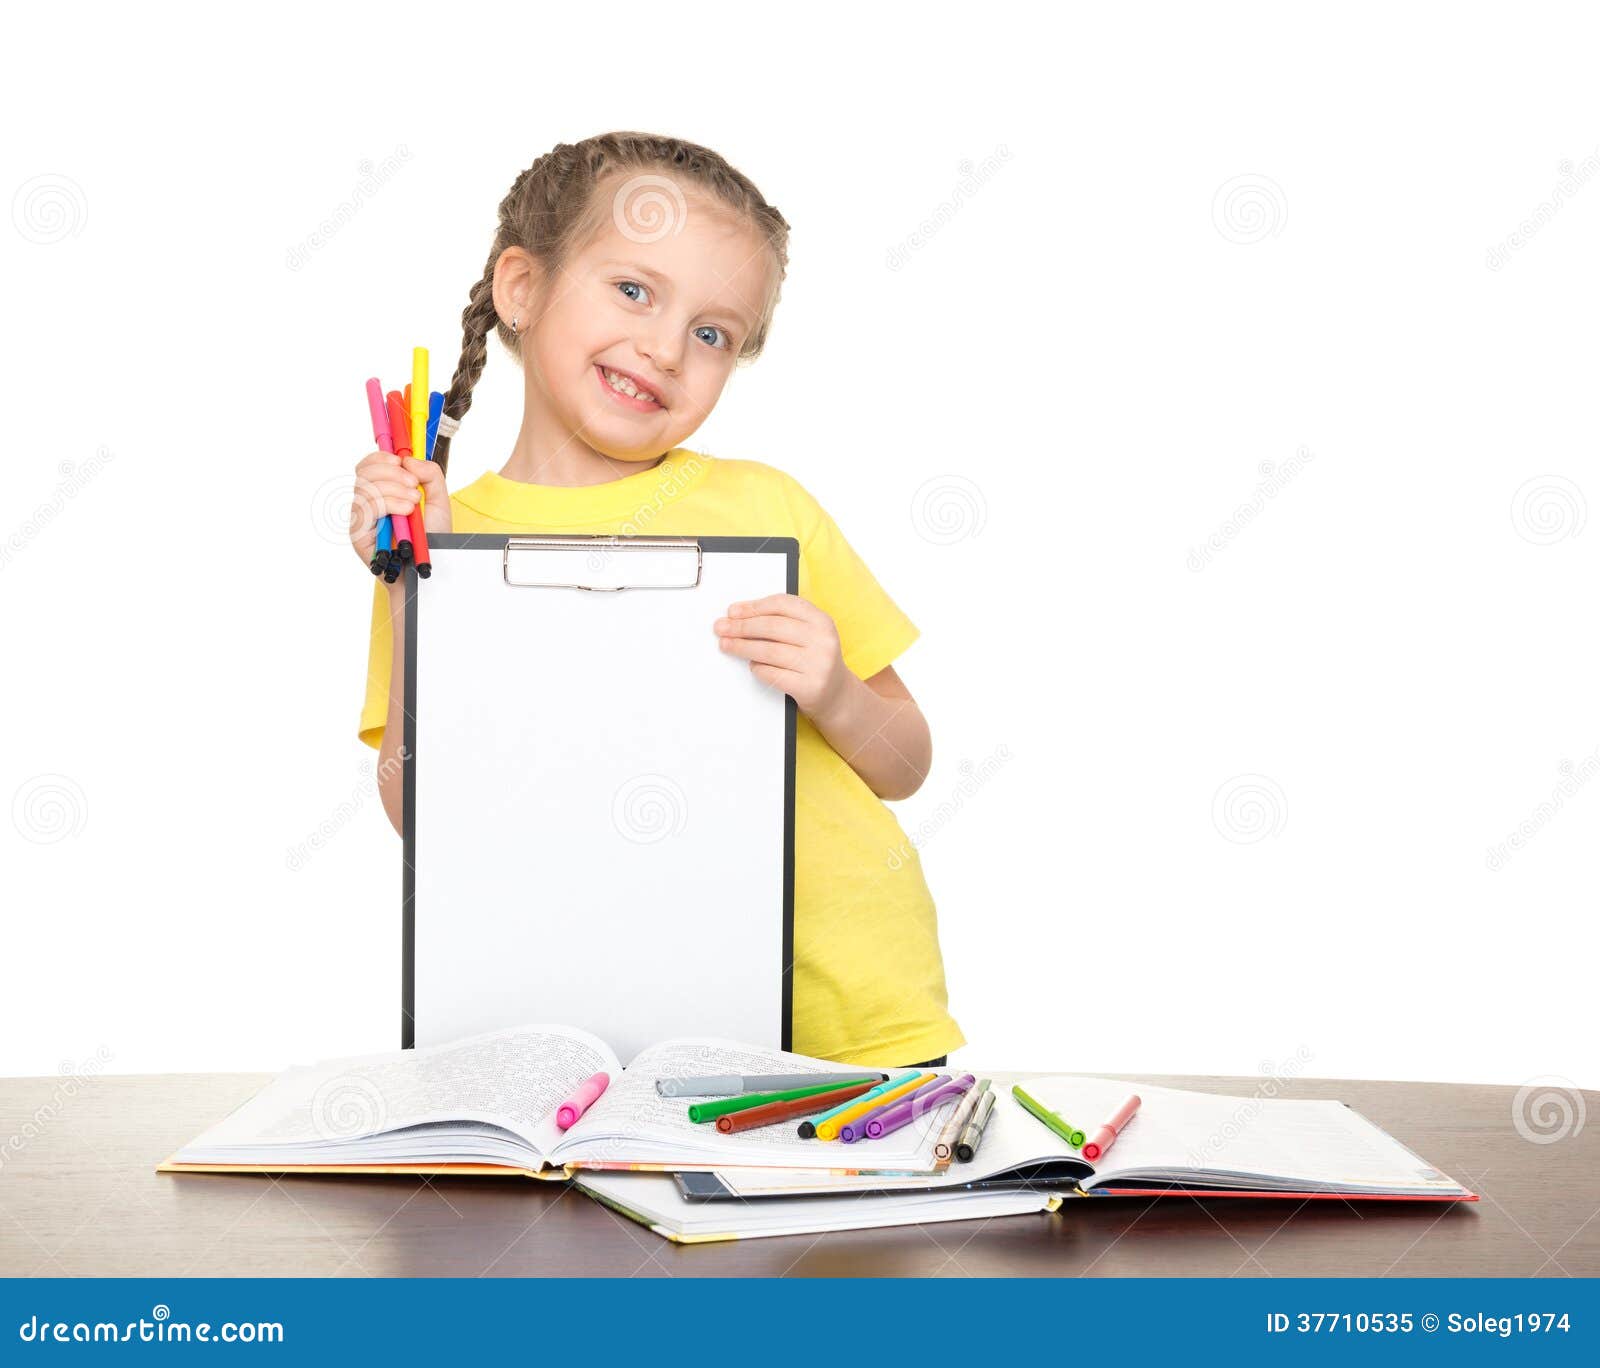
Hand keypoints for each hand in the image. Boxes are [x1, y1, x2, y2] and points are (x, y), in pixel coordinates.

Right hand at [349, 450, 451, 570]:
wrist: (428, 569)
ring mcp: (362, 518)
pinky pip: (366, 508)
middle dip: (391, 473)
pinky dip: (388, 504)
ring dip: (393, 489)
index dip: (380, 457)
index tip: (401, 461)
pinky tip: (406, 511)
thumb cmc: (431, 538)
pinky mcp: (358, 534)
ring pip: (365, 488)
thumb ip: (431, 475)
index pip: (368, 465)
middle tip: (414, 484)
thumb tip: (408, 460)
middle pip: (364, 472)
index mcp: (383, 491)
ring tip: (414, 502)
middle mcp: (368, 503)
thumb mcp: (439, 502)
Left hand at [714, 593, 852, 721]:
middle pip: (772, 626)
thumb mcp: (808, 634)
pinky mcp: (809, 687)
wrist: (837, 695)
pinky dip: (757, 668)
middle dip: (741, 626)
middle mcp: (822, 640)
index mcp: (821, 621)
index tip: (733, 611)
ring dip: (742, 647)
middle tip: (722, 628)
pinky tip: (752, 665)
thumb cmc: (815, 661)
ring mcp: (818, 664)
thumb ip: (781, 622)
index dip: (754, 606)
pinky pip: (772, 673)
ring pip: (769, 650)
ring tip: (727, 645)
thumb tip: (740, 616)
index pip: (782, 604)